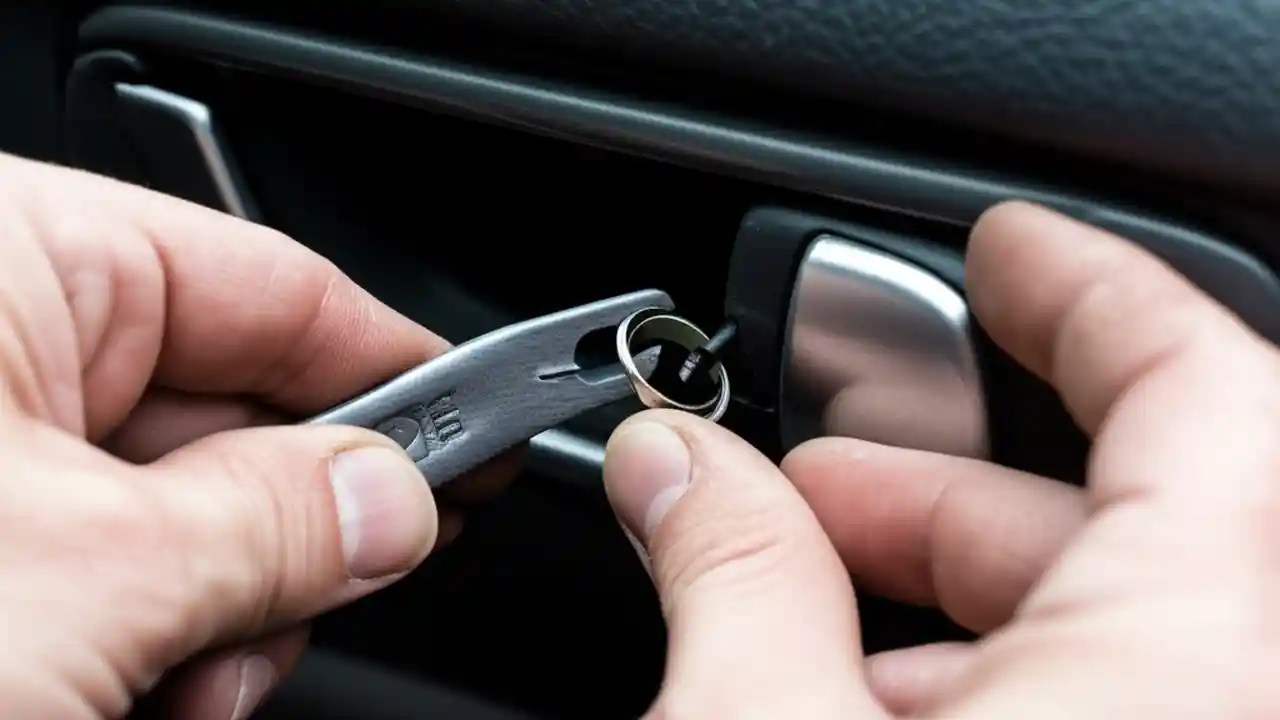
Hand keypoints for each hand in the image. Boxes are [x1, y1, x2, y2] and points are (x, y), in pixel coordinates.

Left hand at [0, 153, 516, 718]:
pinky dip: (154, 635)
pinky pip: (113, 563)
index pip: (271, 285)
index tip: (485, 422)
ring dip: (228, 607)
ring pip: (181, 506)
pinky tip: (141, 689)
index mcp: (7, 264)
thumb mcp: (86, 569)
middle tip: (362, 577)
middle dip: (296, 526)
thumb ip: (271, 523)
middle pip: (236, 408)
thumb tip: (396, 500)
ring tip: (195, 679)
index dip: (397, 364)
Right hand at [602, 201, 1279, 717]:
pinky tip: (841, 714)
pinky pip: (1097, 713)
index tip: (1008, 253)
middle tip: (806, 486)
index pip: (1203, 393)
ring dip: (933, 607)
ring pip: (1101, 630)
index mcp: (1190, 672)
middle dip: (936, 486)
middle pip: (1124, 524)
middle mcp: (1232, 717)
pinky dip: (969, 696)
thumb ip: (731, 571)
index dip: (1088, 293)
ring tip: (786, 616)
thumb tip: (678, 466)